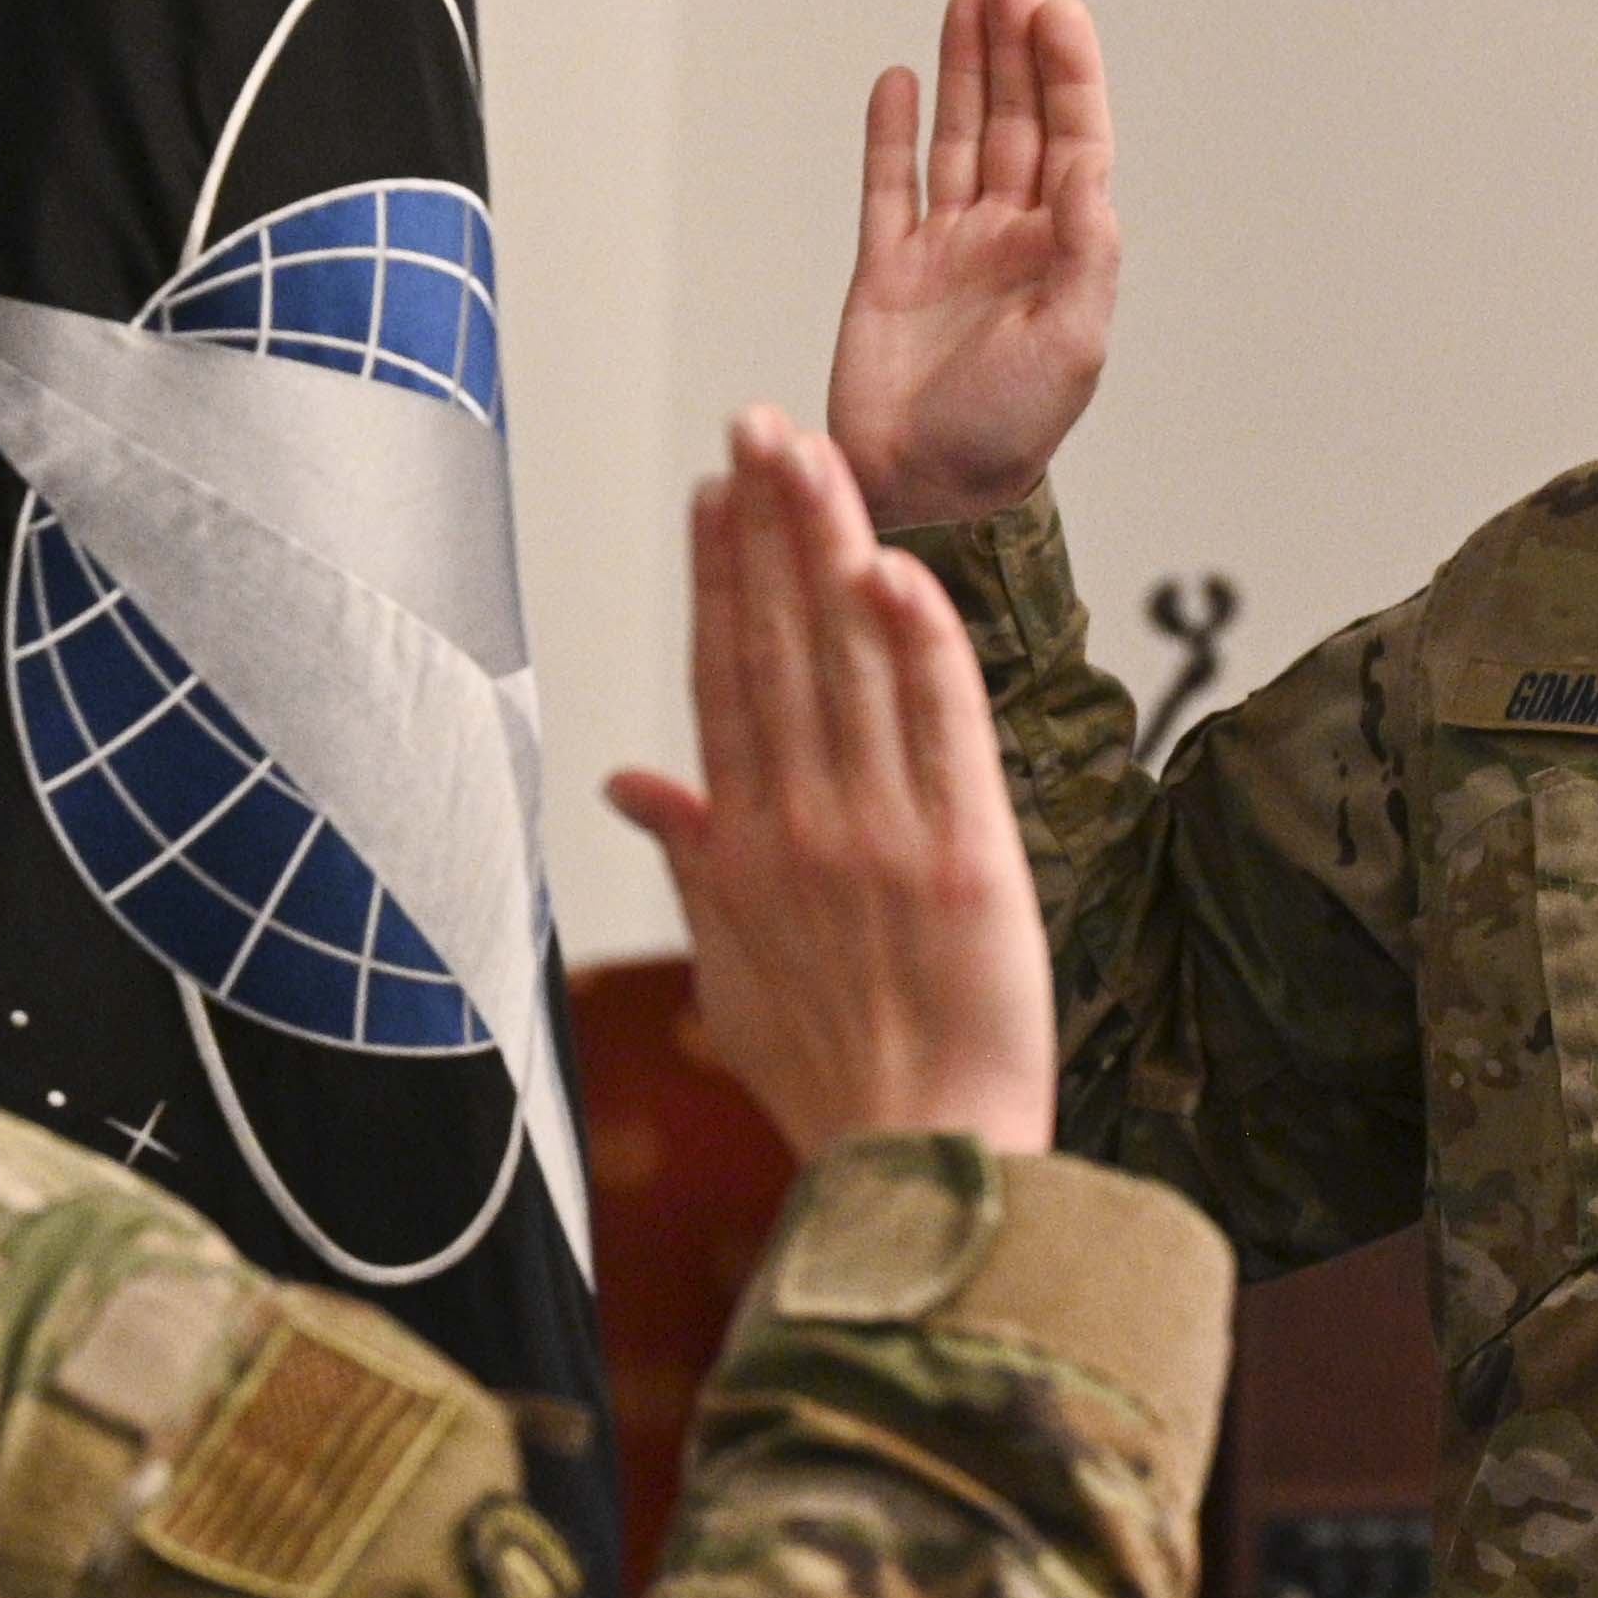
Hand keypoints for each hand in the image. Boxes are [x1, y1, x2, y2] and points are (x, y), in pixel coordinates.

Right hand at [603, 409, 1056, 1156]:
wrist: (919, 1172)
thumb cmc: (832, 1081)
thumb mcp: (730, 975)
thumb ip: (688, 863)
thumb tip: (633, 782)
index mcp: (742, 852)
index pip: (724, 682)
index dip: (718, 582)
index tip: (714, 493)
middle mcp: (799, 831)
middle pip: (776, 648)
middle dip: (765, 529)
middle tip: (756, 425)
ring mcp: (878, 841)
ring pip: (847, 666)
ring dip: (829, 552)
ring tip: (812, 455)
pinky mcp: (964, 860)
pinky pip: (937, 731)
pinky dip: (918, 649)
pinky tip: (896, 569)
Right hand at [826, 0, 1119, 530]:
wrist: (924, 489)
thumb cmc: (1008, 431)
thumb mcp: (1072, 344)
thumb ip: (1085, 253)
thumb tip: (1091, 168)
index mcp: (1060, 252)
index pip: (1071, 140)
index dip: (1066, 72)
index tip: (1055, 8)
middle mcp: (1006, 239)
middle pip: (1016, 121)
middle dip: (1016, 47)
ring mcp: (945, 249)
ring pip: (959, 137)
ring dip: (966, 69)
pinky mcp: (886, 269)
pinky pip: (887, 186)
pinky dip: (893, 133)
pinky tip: (902, 81)